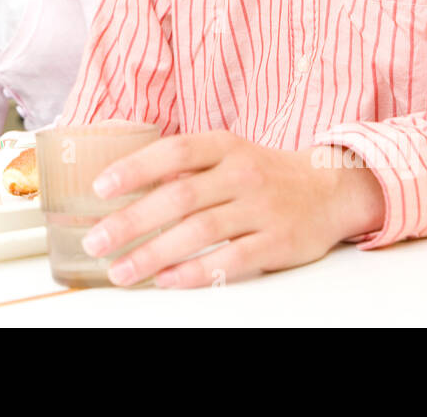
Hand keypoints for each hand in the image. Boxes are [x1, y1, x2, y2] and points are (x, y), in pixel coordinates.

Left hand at [80, 132, 384, 287]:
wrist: (328, 190)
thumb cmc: (263, 174)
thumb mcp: (227, 155)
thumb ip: (184, 166)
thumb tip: (123, 183)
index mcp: (225, 146)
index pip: (173, 152)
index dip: (135, 169)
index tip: (100, 188)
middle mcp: (242, 174)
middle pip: (179, 198)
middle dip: (131, 222)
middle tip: (97, 241)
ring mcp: (261, 208)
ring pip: (199, 232)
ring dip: (154, 254)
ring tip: (121, 271)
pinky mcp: (276, 242)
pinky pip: (231, 259)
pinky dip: (196, 272)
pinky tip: (167, 280)